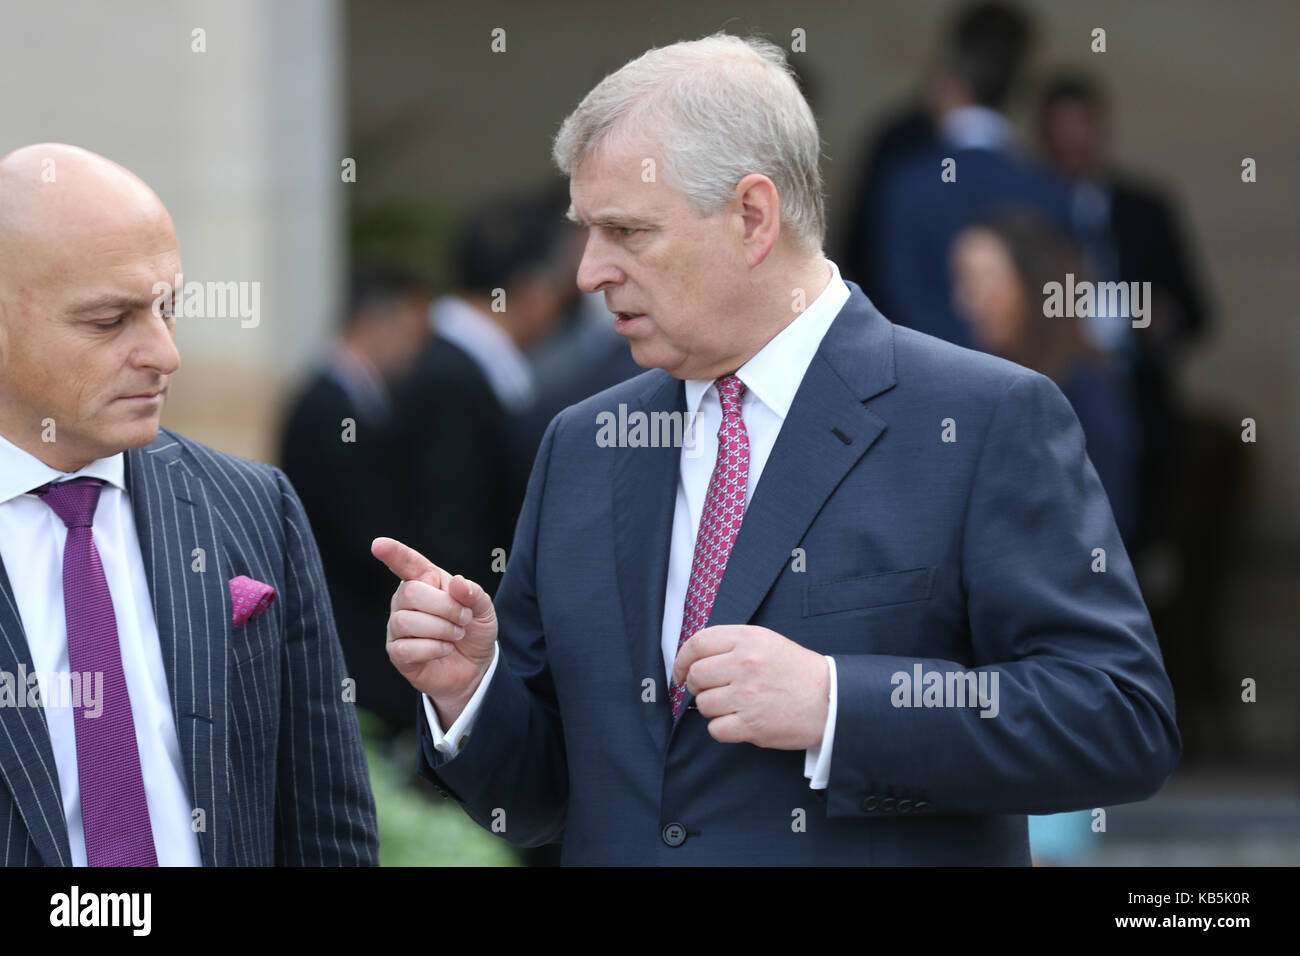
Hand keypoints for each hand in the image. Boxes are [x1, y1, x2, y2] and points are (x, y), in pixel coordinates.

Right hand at [371, 537, 496, 723]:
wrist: (475, 666)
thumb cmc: (473, 630)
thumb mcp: (483, 609)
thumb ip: (473, 593)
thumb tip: (457, 583)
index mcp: (426, 581)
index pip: (407, 563)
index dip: (394, 553)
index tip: (379, 545)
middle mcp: (406, 601)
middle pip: (409, 592)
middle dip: (445, 607)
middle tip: (464, 619)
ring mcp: (398, 627)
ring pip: (405, 621)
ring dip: (440, 629)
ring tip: (456, 635)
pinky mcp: (397, 653)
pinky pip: (405, 648)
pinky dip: (433, 648)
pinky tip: (444, 649)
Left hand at [671, 625, 828, 749]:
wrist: (830, 700)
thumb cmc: (797, 671)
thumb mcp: (767, 642)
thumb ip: (732, 644)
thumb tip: (694, 658)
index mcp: (747, 639)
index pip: (696, 644)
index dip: (681, 660)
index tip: (680, 672)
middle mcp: (744, 664)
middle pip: (695, 676)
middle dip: (697, 686)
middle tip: (712, 690)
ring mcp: (747, 695)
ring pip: (703, 704)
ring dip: (713, 708)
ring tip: (734, 705)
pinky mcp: (751, 724)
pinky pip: (715, 729)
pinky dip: (722, 728)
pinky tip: (739, 721)